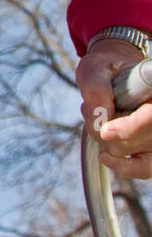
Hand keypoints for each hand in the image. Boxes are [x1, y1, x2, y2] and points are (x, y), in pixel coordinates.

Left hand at [77, 39, 151, 177]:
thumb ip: (97, 91)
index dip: (129, 129)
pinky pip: (142, 168)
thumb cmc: (105, 68)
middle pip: (131, 140)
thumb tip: (102, 121)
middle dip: (101, 128)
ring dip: (102, 138)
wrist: (113, 74)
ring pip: (126, 152)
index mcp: (151, 89)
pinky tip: (105, 157)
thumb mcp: (94, 70)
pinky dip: (122, 166)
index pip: (149, 119)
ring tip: (97, 114)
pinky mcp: (150, 149)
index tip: (105, 131)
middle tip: (91, 107)